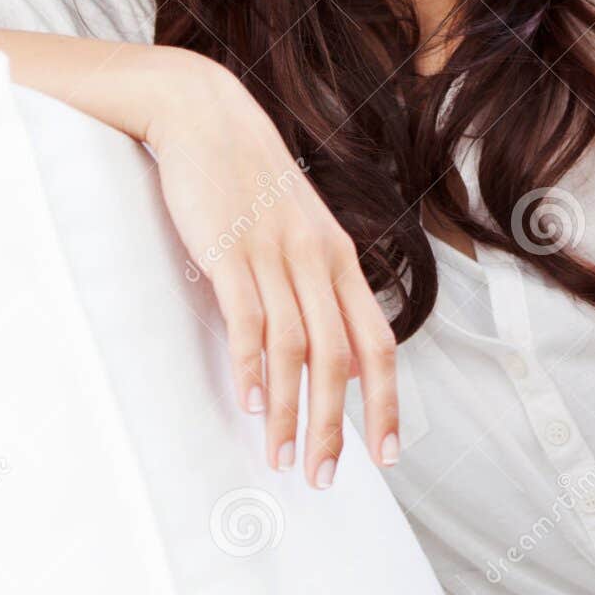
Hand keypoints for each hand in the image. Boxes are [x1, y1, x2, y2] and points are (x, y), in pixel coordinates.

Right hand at [143, 52, 398, 486]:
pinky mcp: (232, 250)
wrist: (207, 117)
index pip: (377, 343)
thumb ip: (318, 292)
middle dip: (335, 425)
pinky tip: (250, 404)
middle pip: (340, 358)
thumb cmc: (250, 183)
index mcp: (341, 261)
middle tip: (324, 477)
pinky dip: (252, 365)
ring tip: (281, 459)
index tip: (387, 453)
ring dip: (289, 411)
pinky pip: (249, 318)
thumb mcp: (299, 234)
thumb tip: (336, 362)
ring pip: (296, 348)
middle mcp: (318, 261)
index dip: (387, 401)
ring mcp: (276, 254)